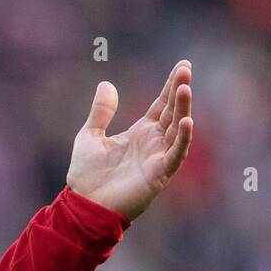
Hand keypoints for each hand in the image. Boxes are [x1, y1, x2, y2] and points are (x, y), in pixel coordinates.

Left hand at [66, 59, 193, 220]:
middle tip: (186, 69)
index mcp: (141, 133)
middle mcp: (154, 142)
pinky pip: (176, 154)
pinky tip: (187, 121)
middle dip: (180, 91)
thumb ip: (100, 112)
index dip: (171, 85)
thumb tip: (106, 84)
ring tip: (185, 88)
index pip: (162, 104)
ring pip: (177, 129)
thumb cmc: (87, 176)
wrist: (83, 206)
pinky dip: (183, 139)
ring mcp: (158, 157)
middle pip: (173, 111)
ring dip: (183, 108)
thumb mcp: (89, 137)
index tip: (182, 65)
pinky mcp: (159, 174)